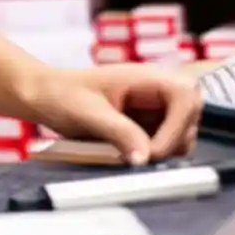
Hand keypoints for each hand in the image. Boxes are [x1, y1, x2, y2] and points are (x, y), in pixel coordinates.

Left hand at [28, 64, 202, 164]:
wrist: (45, 96)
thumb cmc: (62, 94)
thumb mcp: (87, 113)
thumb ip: (118, 132)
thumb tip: (145, 157)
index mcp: (148, 77)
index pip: (187, 99)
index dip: (176, 129)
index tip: (151, 152)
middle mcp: (160, 91)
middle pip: (189, 124)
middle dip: (165, 145)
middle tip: (131, 155)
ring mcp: (158, 109)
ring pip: (180, 141)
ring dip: (155, 152)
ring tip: (120, 149)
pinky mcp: (151, 125)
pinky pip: (163, 148)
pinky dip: (147, 155)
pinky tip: (122, 150)